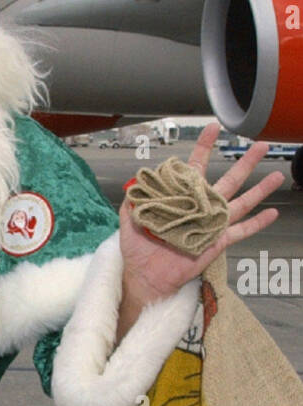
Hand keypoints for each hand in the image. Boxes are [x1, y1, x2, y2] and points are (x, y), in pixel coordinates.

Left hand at [116, 122, 282, 335]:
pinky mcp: (217, 241)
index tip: (213, 129)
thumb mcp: (129, 222)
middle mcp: (201, 207)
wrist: (146, 276)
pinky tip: (272, 213)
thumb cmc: (138, 250)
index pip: (195, 168)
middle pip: (228, 180)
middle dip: (245, 162)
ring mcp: (211, 224)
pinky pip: (240, 231)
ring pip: (240, 202)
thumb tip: (133, 184)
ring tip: (276, 175)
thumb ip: (132, 202)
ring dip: (260, 189)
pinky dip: (257, 223)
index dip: (204, 147)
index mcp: (181, 198)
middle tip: (260, 145)